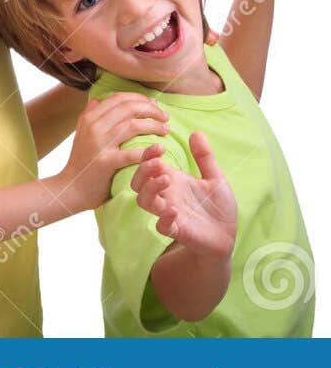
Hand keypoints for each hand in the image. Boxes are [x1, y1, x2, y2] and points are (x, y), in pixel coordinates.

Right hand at [54, 92, 169, 212]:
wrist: (71, 187)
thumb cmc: (81, 162)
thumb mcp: (81, 134)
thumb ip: (88, 115)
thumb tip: (98, 99)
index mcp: (90, 118)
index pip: (118, 98)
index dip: (139, 98)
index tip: (154, 105)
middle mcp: (93, 127)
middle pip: (128, 108)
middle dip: (151, 110)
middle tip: (164, 117)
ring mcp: (99, 144)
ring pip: (132, 125)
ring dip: (154, 125)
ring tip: (166, 130)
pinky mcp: (106, 163)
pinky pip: (131, 154)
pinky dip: (148, 151)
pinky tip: (160, 150)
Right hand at [130, 131, 237, 258]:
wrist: (228, 235)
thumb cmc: (219, 207)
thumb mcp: (215, 178)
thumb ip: (204, 157)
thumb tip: (196, 132)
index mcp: (172, 180)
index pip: (148, 165)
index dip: (148, 155)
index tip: (160, 147)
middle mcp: (166, 196)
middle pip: (138, 182)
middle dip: (143, 171)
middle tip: (158, 163)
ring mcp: (169, 213)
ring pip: (144, 201)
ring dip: (150, 189)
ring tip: (166, 180)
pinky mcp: (177, 230)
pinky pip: (161, 226)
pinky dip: (164, 218)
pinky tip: (174, 210)